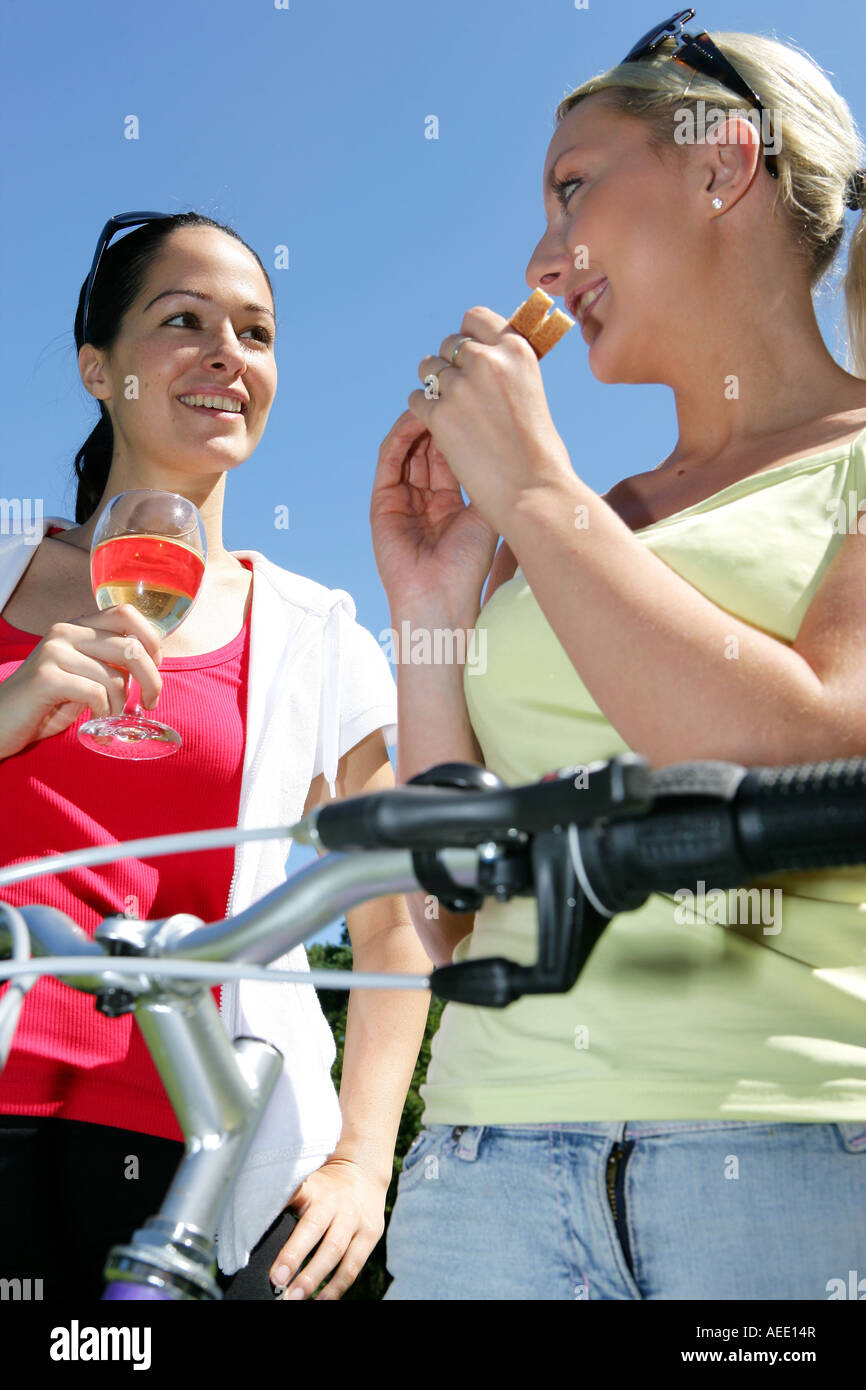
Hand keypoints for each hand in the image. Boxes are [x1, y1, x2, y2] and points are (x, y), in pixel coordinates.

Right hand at [0, 604, 162, 760]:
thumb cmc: (46, 702)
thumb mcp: (83, 675)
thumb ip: (109, 663)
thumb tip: (150, 663)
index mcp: (77, 627)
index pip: (126, 614)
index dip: (152, 640)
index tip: (156, 667)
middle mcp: (66, 632)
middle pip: (131, 647)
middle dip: (151, 680)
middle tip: (149, 702)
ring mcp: (54, 653)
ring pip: (114, 676)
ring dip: (120, 705)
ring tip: (110, 718)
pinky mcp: (46, 678)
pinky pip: (95, 693)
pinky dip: (103, 712)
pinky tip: (95, 720)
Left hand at [269, 1158, 387, 1300]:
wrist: (363, 1173)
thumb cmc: (324, 1187)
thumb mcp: (305, 1185)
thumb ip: (285, 1202)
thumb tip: (252, 1226)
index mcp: (317, 1193)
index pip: (300, 1218)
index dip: (289, 1248)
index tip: (274, 1273)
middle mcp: (338, 1206)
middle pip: (319, 1237)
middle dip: (298, 1263)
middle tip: (279, 1286)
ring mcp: (357, 1221)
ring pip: (338, 1254)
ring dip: (318, 1281)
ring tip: (297, 1299)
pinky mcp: (370, 1235)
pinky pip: (354, 1266)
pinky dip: (337, 1287)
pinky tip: (322, 1300)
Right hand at [370, 409, 497, 617]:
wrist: (441, 597)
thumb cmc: (469, 566)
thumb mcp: (486, 514)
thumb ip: (488, 478)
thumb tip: (503, 440)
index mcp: (451, 504)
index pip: (453, 457)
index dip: (463, 431)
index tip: (477, 405)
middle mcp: (426, 499)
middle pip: (430, 448)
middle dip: (442, 421)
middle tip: (454, 395)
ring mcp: (402, 500)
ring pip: (408, 450)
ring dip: (421, 423)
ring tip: (436, 400)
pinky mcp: (382, 503)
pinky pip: (389, 461)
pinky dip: (400, 437)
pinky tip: (416, 419)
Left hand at [409, 307, 574, 537]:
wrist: (534, 492)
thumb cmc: (540, 453)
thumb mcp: (532, 393)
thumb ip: (508, 371)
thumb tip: (486, 359)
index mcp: (516, 350)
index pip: (475, 318)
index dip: (468, 337)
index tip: (468, 357)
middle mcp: (488, 360)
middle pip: (449, 344)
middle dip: (450, 366)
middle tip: (459, 395)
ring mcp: (461, 387)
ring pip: (427, 370)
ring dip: (434, 388)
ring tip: (452, 415)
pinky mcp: (440, 415)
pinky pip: (416, 400)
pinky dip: (424, 414)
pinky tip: (442, 432)